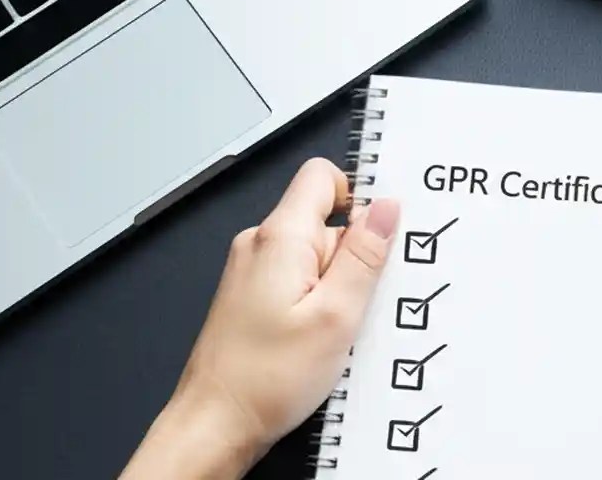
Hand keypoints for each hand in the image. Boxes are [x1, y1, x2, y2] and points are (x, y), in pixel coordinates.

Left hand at [121, 159, 399, 479]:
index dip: (359, 198)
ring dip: (338, 286)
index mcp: (280, 237)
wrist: (215, 425)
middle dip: (354, 256)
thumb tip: (386, 209)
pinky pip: (300, 280)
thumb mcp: (337, 316)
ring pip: (316, 254)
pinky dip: (319, 302)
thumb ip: (364, 257)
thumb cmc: (264, 380)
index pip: (323, 177)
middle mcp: (260, 245)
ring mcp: (253, 270)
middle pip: (325, 220)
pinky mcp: (253, 296)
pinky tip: (321, 338)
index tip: (380, 236)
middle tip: (358, 303)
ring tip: (336, 329)